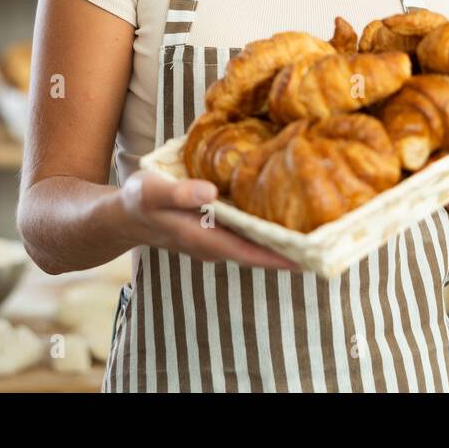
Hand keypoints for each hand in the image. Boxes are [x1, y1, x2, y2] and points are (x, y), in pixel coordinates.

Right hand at [119, 171, 300, 270]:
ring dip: (279, 240)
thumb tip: (210, 193)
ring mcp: (214, 241)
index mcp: (202, 238)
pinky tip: (280, 215)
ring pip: (253, 245)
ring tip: (313, 228)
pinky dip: (263, 228)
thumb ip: (179, 193)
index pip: (248, 252)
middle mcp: (213, 246)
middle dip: (288, 250)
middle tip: (326, 241)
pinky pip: (245, 235)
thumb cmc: (137, 202)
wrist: (122, 216)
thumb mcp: (152, 191)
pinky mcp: (213, 232)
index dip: (278, 255)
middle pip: (257, 252)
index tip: (308, 256)